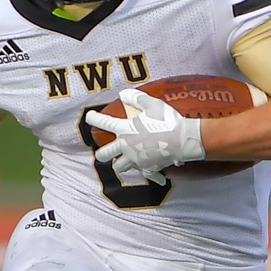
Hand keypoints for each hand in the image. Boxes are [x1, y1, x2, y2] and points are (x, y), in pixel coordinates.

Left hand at [84, 89, 204, 181]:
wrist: (182, 140)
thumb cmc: (167, 120)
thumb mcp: (152, 104)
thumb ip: (136, 98)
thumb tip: (123, 94)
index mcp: (125, 130)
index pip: (103, 123)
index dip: (93, 119)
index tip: (88, 117)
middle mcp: (126, 146)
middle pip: (104, 155)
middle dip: (101, 154)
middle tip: (102, 152)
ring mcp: (136, 159)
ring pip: (119, 167)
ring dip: (119, 164)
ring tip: (123, 160)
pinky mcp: (148, 168)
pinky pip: (144, 174)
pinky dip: (148, 174)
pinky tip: (154, 175)